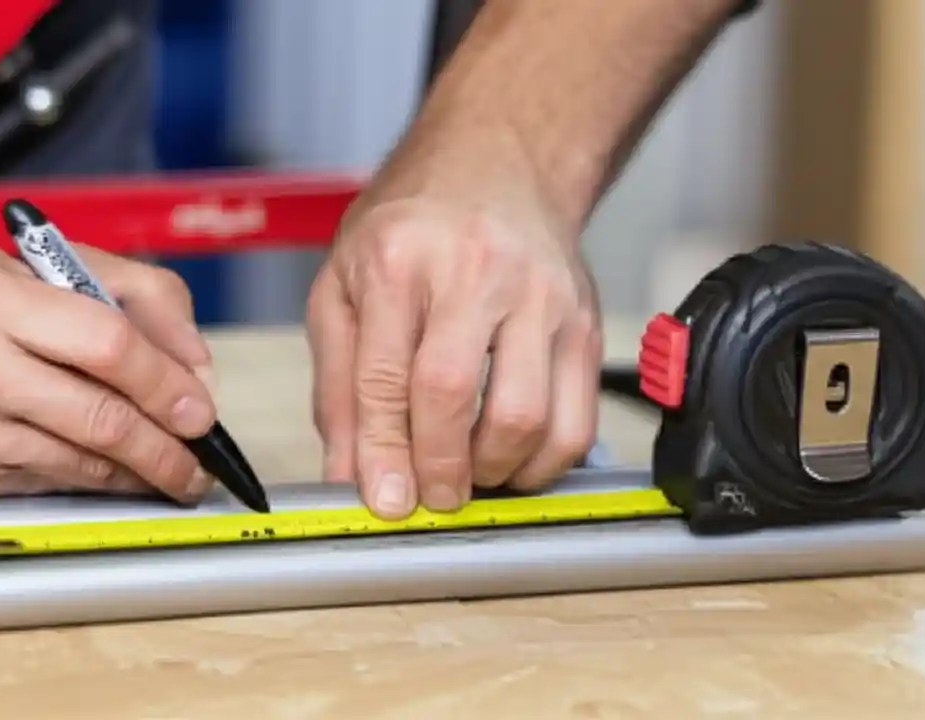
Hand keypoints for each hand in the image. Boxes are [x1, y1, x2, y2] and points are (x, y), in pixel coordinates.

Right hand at [0, 247, 216, 503]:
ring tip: (171, 472)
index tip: (201, 407)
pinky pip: (50, 489)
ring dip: (142, 473)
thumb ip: (123, 294)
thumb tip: (192, 361)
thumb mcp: (24, 276)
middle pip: (104, 417)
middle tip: (200, 457)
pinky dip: (94, 487)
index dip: (168, 379)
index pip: (110, 342)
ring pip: (83, 464)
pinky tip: (115, 479)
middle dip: (169, 446)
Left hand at [306, 127, 603, 519]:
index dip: (382, 451)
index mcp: (398, 258)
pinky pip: (576, 420)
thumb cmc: (414, 223)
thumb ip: (340, 382)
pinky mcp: (585, 322)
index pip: (384, 375)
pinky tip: (513, 461)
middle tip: (427, 497)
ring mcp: (540, 296)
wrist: (499, 161)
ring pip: (525, 417)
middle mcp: (474, 271)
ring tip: (469, 474)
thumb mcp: (344, 283)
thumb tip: (349, 472)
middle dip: (437, 469)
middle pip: (454, 396)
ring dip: (492, 472)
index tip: (384, 501)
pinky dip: (544, 463)